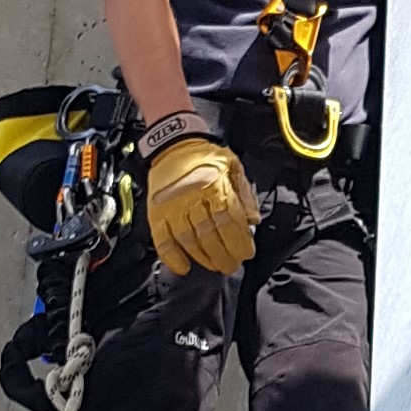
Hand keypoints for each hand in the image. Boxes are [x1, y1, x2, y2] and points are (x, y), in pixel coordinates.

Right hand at [148, 138, 259, 276]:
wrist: (174, 143)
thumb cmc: (206, 157)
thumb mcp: (233, 167)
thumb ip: (245, 195)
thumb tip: (253, 220)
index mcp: (215, 187)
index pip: (230, 222)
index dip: (239, 243)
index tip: (245, 254)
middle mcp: (193, 198)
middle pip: (210, 235)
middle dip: (224, 256)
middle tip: (231, 265)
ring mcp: (173, 207)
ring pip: (189, 240)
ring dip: (203, 258)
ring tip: (214, 265)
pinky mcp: (157, 212)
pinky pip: (162, 239)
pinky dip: (171, 256)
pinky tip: (182, 267)